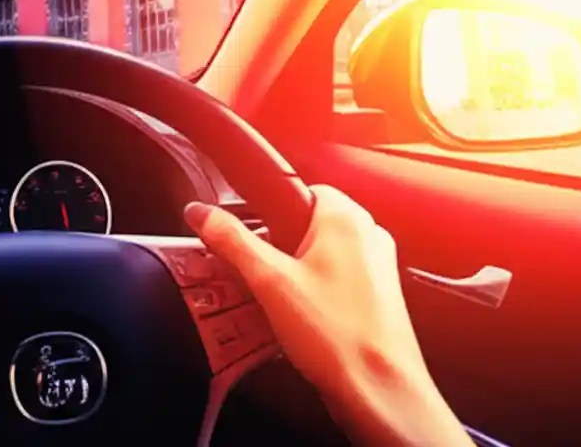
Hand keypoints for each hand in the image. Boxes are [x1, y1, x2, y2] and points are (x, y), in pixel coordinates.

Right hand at [186, 186, 469, 446]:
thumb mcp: (269, 283)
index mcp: (346, 219)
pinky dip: (313, 293)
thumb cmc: (338, 337)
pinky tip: (298, 319)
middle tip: (255, 273)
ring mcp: (378, 267)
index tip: (244, 232)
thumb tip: (201, 213)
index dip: (266, 210)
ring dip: (294, 273)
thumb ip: (232, 241)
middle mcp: (369, 236)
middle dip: (276, 247)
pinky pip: (336, 281)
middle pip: (307, 224)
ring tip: (274, 301)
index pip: (299, 189)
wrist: (379, 391)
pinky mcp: (377, 297)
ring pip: (321, 255)